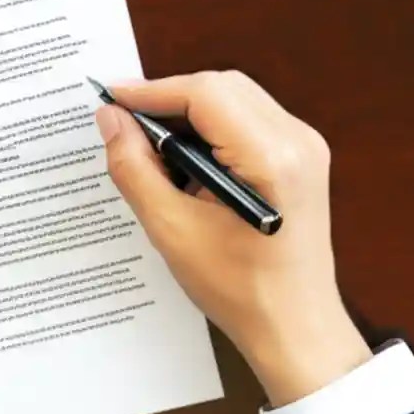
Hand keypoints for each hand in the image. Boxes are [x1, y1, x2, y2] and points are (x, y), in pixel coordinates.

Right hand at [94, 71, 370, 406]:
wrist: (294, 326)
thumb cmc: (239, 289)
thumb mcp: (172, 229)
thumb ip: (135, 167)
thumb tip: (110, 119)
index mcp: (271, 156)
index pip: (204, 94)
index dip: (151, 91)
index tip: (109, 99)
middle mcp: (296, 140)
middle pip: (221, 87)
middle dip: (168, 98)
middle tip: (124, 123)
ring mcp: (304, 146)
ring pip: (233, 98)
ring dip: (187, 113)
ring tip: (150, 146)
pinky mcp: (300, 157)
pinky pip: (247, 119)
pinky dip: (209, 128)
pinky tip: (183, 160)